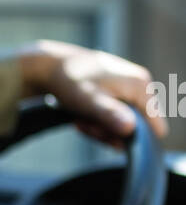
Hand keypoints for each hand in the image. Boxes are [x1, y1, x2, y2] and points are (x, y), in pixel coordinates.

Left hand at [18, 40, 168, 144]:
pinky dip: (97, 120)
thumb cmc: (69, 82)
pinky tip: (83, 113)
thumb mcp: (88, 101)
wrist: (49, 67)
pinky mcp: (119, 91)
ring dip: (100, 127)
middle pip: (136, 128)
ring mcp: (130, 88)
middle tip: (86, 123)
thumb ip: (110, 115)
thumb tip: (131, 128)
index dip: (131, 137)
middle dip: (110, 132)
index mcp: (141, 86)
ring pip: (122, 124)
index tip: (104, 131)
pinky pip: (114, 116)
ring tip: (82, 117)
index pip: (155, 128)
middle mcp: (141, 85)